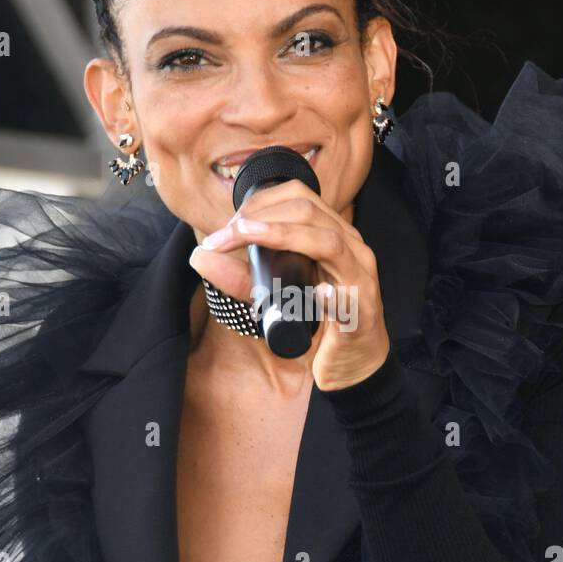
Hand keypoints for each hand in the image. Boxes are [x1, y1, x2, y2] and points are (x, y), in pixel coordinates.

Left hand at [188, 179, 390, 391]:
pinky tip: (318, 292)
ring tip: (247, 236)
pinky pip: (350, 299)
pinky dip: (332, 295)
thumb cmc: (319, 322)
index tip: (229, 225)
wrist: (353, 365)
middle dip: (261, 217)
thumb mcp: (275, 294)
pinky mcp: (362, 315)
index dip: (260, 202)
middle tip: (225, 236)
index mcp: (333, 236)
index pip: (299, 197)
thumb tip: (200, 256)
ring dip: (283, 236)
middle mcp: (351, 249)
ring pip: (329, 243)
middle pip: (308, 212)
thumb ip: (241, 277)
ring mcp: (361, 279)